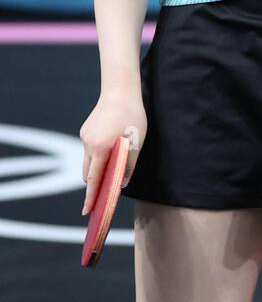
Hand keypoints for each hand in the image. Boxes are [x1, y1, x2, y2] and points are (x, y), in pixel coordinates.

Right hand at [79, 91, 146, 215]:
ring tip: (111, 173)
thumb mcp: (136, 143)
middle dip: (94, 185)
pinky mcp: (86, 130)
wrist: (120, 90)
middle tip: (102, 197)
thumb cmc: (132, 116)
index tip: (88, 211)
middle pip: (88, 173)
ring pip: (88, 160)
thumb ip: (129, 165)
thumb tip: (123, 183)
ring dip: (97, 168)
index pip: (94, 179)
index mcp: (100, 148)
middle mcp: (88, 144)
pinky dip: (98, 155)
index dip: (91, 197)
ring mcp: (85, 136)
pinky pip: (91, 148)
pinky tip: (111, 149)